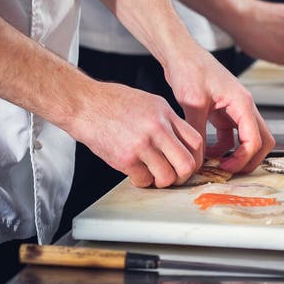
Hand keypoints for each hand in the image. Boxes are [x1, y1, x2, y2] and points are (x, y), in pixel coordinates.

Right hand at [72, 80, 203, 187]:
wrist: (86, 104)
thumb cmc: (114, 102)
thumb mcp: (149, 102)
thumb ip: (167, 121)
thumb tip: (180, 141)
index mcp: (165, 113)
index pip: (196, 141)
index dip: (197, 157)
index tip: (191, 163)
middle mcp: (157, 128)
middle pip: (187, 163)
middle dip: (184, 176)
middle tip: (176, 176)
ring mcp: (142, 144)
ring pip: (167, 177)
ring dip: (162, 181)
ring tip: (153, 174)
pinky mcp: (125, 159)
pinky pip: (143, 180)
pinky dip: (142, 181)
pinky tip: (136, 171)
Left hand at [163, 45, 273, 174]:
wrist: (181, 53)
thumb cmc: (190, 69)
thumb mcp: (192, 103)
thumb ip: (198, 133)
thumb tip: (199, 160)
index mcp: (242, 102)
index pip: (255, 139)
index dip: (242, 159)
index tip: (224, 168)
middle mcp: (244, 105)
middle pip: (262, 140)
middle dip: (249, 160)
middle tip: (228, 171)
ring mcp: (235, 109)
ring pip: (249, 138)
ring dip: (238, 154)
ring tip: (216, 165)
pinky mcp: (224, 111)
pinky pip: (232, 135)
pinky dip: (225, 147)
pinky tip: (207, 152)